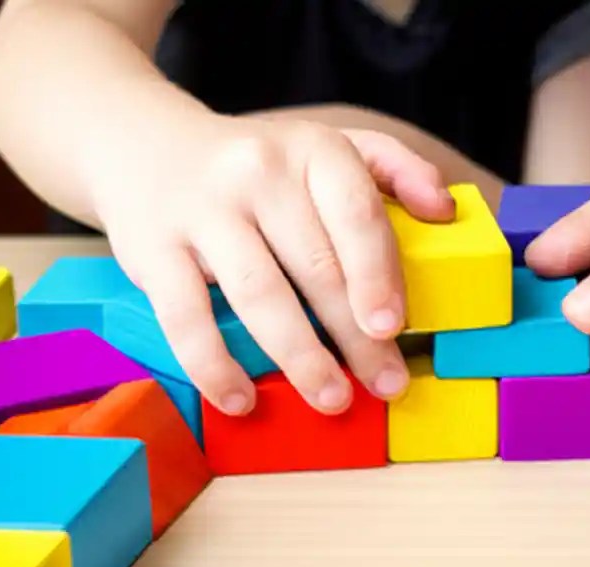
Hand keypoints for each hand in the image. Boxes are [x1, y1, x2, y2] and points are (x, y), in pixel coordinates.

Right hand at [98, 115, 454, 414]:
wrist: (144, 146)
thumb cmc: (258, 165)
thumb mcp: (327, 144)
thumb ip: (394, 167)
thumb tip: (445, 211)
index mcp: (310, 150)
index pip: (355, 212)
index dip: (377, 272)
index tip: (393, 326)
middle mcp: (256, 173)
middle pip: (315, 265)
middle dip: (355, 336)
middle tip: (385, 384)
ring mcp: (201, 210)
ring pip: (259, 294)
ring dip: (300, 358)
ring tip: (331, 399)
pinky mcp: (152, 249)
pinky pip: (186, 317)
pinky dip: (214, 365)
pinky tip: (240, 398)